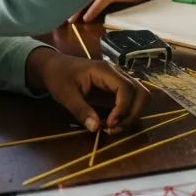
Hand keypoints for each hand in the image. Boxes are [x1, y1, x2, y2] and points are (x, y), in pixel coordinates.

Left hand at [24, 48, 149, 133]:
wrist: (55, 66)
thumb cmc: (59, 77)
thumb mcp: (65, 95)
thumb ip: (81, 111)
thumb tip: (95, 128)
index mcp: (105, 71)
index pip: (127, 88)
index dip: (123, 108)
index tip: (110, 124)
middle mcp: (118, 73)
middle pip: (141, 92)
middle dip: (132, 114)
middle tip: (113, 128)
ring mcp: (119, 80)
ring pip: (140, 96)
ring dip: (132, 114)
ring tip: (113, 127)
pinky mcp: (117, 88)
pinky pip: (131, 100)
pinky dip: (126, 114)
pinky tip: (111, 122)